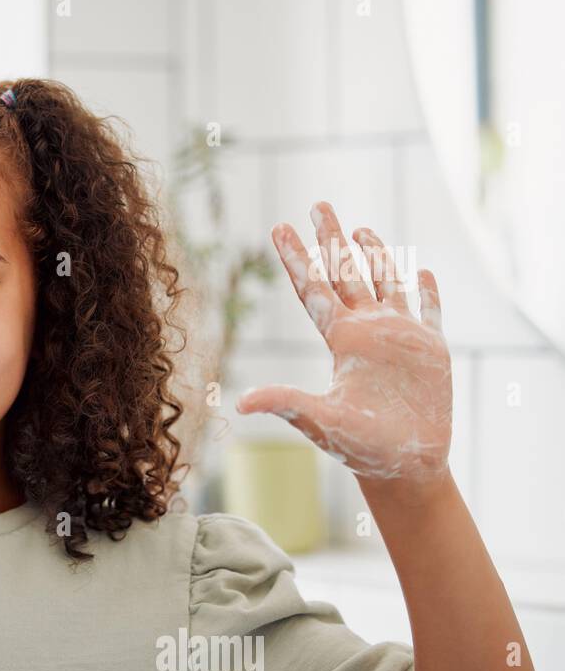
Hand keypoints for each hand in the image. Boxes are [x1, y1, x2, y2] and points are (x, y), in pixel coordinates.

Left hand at [235, 201, 451, 481]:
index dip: (298, 258)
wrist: (405, 466)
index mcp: (341, 340)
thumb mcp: (320, 420)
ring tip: (362, 227)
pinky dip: (426, 290)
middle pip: (346, 273)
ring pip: (384, 283)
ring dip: (375, 255)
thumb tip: (240, 404)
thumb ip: (285, 404)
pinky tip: (422, 269)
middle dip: (332, 239)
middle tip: (318, 205)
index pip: (314, 288)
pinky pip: (428, 311)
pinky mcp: (431, 350)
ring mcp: (399, 338)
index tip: (279, 227)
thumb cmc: (360, 447)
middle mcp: (366, 331)